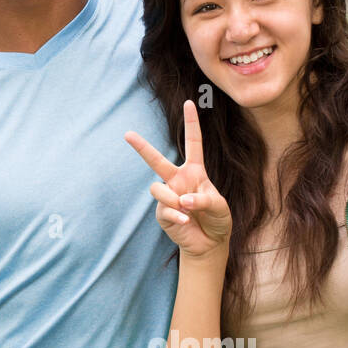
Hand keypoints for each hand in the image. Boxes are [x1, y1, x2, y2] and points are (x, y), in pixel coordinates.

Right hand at [125, 100, 231, 258]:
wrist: (209, 244)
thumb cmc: (217, 220)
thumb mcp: (220, 206)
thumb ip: (204, 200)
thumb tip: (182, 200)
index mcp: (195, 172)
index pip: (193, 143)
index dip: (191, 123)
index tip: (189, 103)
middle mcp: (178, 181)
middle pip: (157, 161)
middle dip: (142, 147)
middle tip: (127, 134)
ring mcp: (168, 197)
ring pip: (157, 189)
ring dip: (171, 198)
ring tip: (186, 210)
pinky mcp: (162, 214)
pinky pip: (163, 209)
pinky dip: (177, 215)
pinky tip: (185, 221)